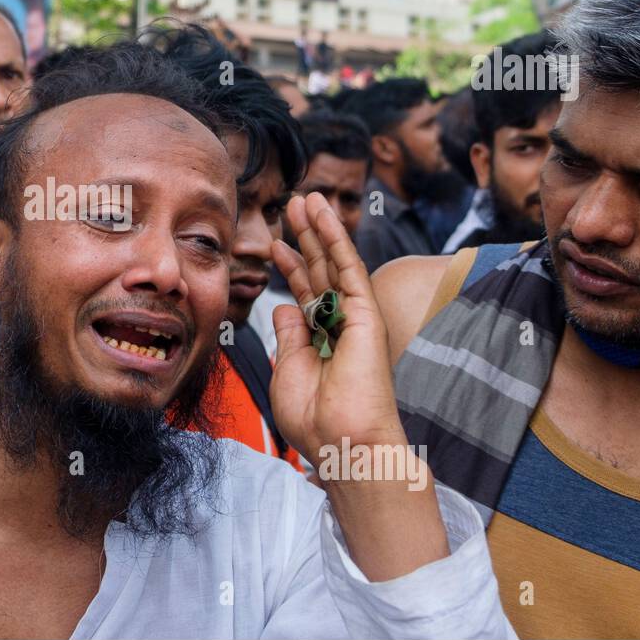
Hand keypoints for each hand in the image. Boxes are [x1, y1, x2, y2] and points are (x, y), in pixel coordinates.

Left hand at [269, 193, 400, 457]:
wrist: (342, 442)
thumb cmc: (313, 419)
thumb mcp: (287, 369)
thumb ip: (287, 334)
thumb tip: (284, 304)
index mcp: (319, 341)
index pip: (304, 294)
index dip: (289, 267)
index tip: (274, 245)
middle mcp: (338, 325)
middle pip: (319, 271)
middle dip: (304, 237)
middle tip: (290, 206)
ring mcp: (353, 317)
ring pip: (334, 263)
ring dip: (319, 228)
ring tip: (306, 197)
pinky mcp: (365, 313)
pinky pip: (348, 268)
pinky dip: (334, 238)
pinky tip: (323, 215)